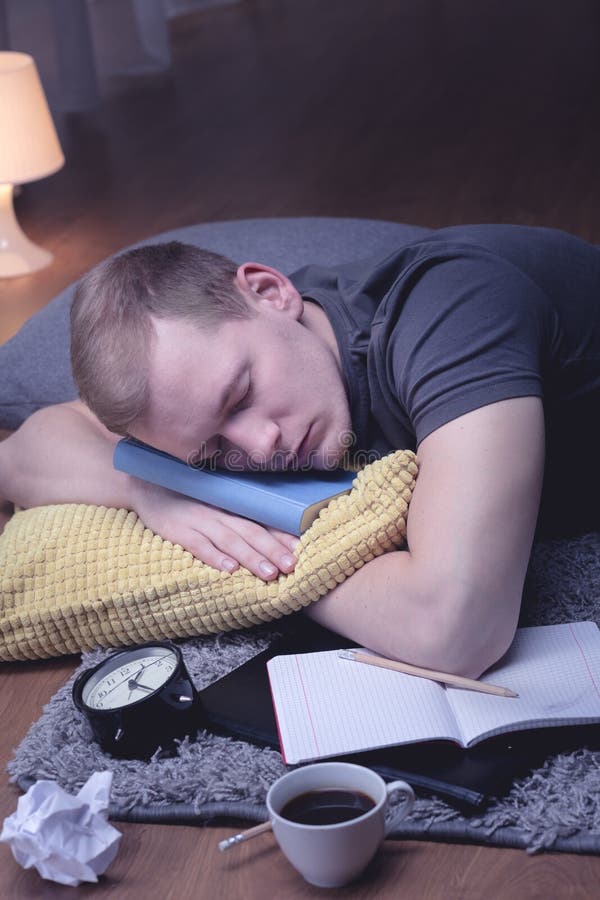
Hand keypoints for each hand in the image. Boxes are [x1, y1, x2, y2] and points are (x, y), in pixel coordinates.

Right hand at [129, 478, 297, 580]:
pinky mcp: (177, 529)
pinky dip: (213, 556)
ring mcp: (198, 520)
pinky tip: (228, 569)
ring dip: (250, 557)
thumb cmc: (185, 495)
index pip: (261, 522)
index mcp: (230, 506)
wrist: (145, 483)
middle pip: (250, 532)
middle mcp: (218, 512)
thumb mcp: (213, 500)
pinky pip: (198, 544)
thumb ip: (236, 514)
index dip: (281, 537)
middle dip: (273, 551)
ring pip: (229, 540)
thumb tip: (269, 531)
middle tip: (291, 567)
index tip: (300, 551)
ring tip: (268, 574)